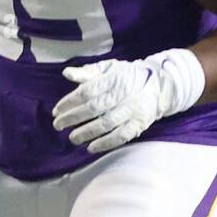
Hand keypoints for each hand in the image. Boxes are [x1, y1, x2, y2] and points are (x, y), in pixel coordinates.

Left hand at [52, 50, 204, 153]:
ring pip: (106, 123)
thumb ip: (88, 72)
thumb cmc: (127, 77)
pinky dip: (105, 143)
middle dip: (73, 118)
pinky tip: (91, 147)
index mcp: (114, 78)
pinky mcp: (139, 123)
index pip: (87, 91)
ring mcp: (133, 110)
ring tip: (72, 138)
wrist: (160, 85)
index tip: (56, 110)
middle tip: (58, 125)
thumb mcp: (109, 68)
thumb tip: (67, 73)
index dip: (69, 102)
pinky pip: (121, 136)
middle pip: (94, 108)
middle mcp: (123, 94)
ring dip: (86, 133)